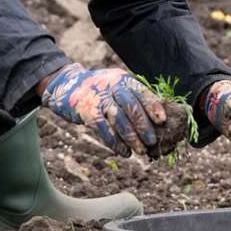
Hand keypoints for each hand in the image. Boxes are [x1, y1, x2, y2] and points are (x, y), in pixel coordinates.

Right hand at [41, 64, 165, 156]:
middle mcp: (112, 86)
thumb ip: (134, 98)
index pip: (142, 92)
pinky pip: (103, 128)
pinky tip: (124, 152)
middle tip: (152, 142)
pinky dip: (115, 142)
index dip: (153, 106)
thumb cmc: (101, 90)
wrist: (68, 85)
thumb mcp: (117, 86)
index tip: (163, 121)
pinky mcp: (87, 111)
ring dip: (131, 137)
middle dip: (144, 126)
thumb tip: (157, 122)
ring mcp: (98, 98)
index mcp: (123, 79)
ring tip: (141, 150)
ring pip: (118, 119)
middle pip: (131, 106)